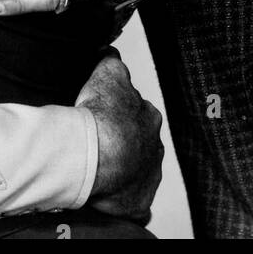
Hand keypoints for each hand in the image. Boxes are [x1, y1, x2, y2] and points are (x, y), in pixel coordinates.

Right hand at [77, 50, 162, 222]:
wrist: (98, 155)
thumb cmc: (102, 114)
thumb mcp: (108, 72)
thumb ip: (111, 60)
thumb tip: (109, 51)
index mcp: (150, 117)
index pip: (138, 112)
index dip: (118, 114)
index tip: (102, 117)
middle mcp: (155, 147)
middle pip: (139, 143)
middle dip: (124, 143)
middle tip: (99, 144)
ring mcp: (149, 176)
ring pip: (137, 172)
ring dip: (122, 171)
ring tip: (98, 170)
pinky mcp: (139, 202)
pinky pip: (133, 201)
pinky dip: (122, 199)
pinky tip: (107, 196)